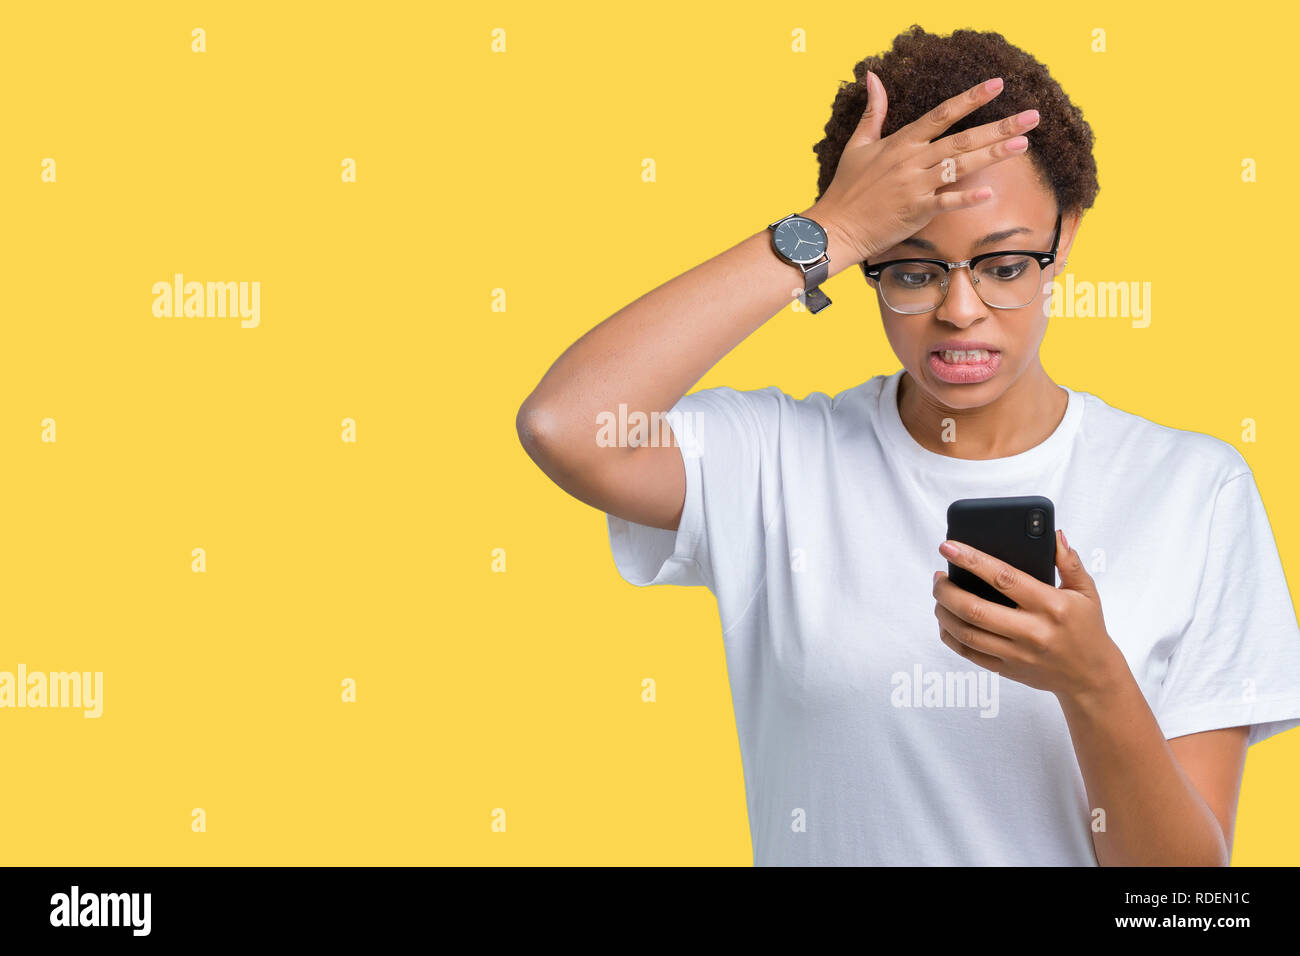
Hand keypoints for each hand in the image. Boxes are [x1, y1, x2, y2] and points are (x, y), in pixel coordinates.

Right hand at [808, 72, 1040, 263]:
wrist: (836, 225)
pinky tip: (989, 192)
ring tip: (1023, 144)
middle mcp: (912, 160)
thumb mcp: (858, 144)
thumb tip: (873, 76)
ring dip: (993, 155)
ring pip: (960, 166)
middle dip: (999, 126)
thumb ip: (873, 111)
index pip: (942, 114)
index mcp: (901, 142)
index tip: (997, 85)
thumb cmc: (847, 187)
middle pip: (962, 138)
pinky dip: (966, 198)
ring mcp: (915, 186)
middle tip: (1031, 116)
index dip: (971, 98)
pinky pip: (946, 202)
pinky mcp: (916, 211)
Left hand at [931, 529, 1129, 703]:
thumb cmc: (1087, 628)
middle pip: (975, 609)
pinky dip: (950, 636)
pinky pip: (969, 654)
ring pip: (966, 633)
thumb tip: (1054, 533)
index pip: (1003, 577)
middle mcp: (1032, 631)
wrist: (1092, 677)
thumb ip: (1069, 561)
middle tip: (938, 576)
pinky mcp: (1007, 670)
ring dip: (943, 612)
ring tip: (939, 595)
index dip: (972, 560)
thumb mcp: (1086, 592)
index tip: (948, 547)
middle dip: (947, 590)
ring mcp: (1017, 654)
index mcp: (1050, 605)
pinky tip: (945, 620)